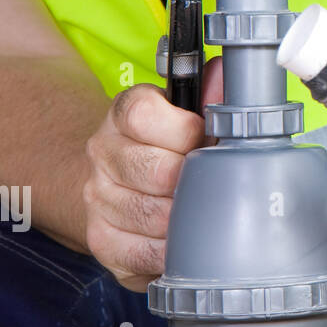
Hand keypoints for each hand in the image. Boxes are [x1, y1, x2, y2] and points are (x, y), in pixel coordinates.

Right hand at [83, 58, 222, 290]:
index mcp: (124, 114)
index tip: (202, 136)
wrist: (122, 181)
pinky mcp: (101, 240)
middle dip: (191, 180)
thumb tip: (227, 72)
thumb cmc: (169, 145)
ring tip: (201, 210)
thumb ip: (211, 92)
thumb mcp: (190, 111)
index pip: (143, 114)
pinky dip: (169, 251)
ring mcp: (98, 198)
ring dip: (184, 217)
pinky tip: (183, 241)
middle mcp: (103, 154)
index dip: (184, 129)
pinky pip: (139, 253)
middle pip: (154, 170)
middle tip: (209, 180)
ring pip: (149, 215)